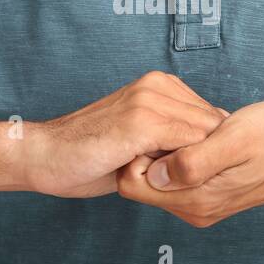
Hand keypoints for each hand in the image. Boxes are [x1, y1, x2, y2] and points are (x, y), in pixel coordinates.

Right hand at [24, 71, 228, 197]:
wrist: (45, 156)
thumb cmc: (92, 154)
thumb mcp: (142, 139)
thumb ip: (175, 135)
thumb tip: (217, 146)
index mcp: (161, 84)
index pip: (214, 118)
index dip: (208, 151)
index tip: (185, 172)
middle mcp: (158, 84)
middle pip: (215, 128)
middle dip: (205, 158)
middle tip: (171, 179)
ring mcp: (149, 100)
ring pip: (206, 138)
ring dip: (192, 166)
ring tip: (157, 177)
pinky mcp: (141, 122)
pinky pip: (188, 149)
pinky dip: (181, 171)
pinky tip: (153, 179)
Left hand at [116, 100, 263, 226]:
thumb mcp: (235, 140)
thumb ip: (192, 161)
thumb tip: (155, 171)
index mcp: (196, 199)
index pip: (132, 183)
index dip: (138, 150)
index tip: (162, 128)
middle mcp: (195, 209)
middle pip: (142, 183)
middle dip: (152, 150)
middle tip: (183, 127)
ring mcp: (203, 205)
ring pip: (160, 179)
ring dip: (170, 152)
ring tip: (201, 132)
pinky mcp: (211, 196)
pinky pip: (179, 178)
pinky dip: (184, 156)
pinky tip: (209, 139)